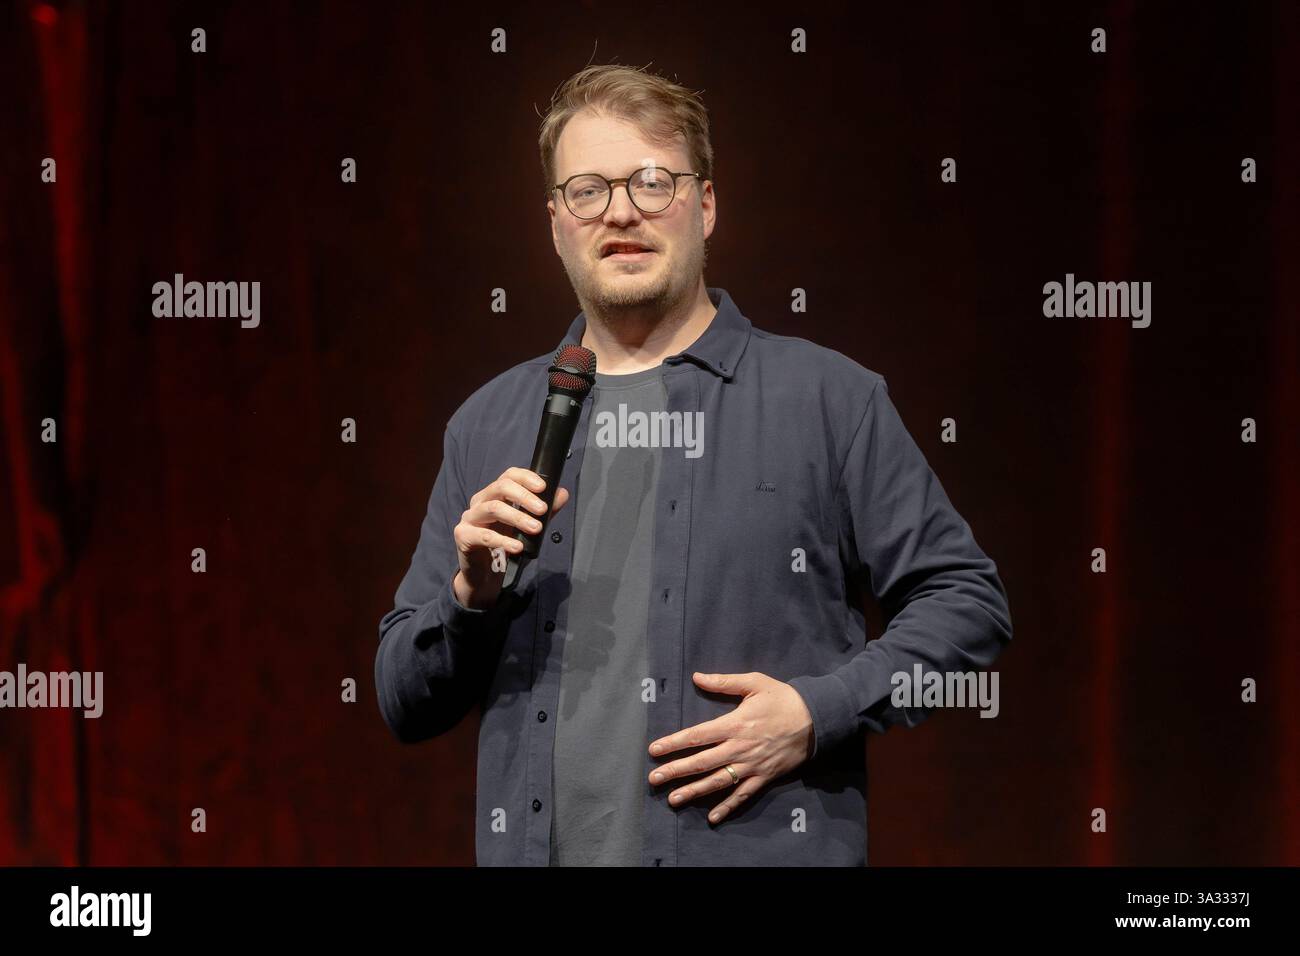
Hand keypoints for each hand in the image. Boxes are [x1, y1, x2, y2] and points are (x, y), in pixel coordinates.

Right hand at [452, 467, 569, 608]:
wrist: (482, 575)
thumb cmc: (503, 546)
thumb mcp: (526, 528)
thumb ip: (543, 512)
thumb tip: (562, 494)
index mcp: (494, 495)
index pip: (509, 476)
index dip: (526, 478)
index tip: (543, 487)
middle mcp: (480, 502)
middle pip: (500, 487)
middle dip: (524, 497)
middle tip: (543, 510)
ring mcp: (469, 518)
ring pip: (493, 508)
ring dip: (518, 517)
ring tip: (536, 529)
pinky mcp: (463, 536)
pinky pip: (484, 535)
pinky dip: (503, 540)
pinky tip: (518, 547)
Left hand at [647, 671, 814, 824]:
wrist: (816, 718)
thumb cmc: (783, 698)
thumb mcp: (754, 682)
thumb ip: (724, 682)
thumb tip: (697, 677)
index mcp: (734, 724)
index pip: (696, 735)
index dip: (673, 743)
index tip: (654, 750)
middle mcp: (739, 748)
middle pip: (701, 762)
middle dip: (675, 771)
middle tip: (654, 779)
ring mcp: (751, 766)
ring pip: (717, 782)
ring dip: (693, 791)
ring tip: (673, 799)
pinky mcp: (764, 777)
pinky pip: (742, 795)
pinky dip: (727, 807)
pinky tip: (712, 817)